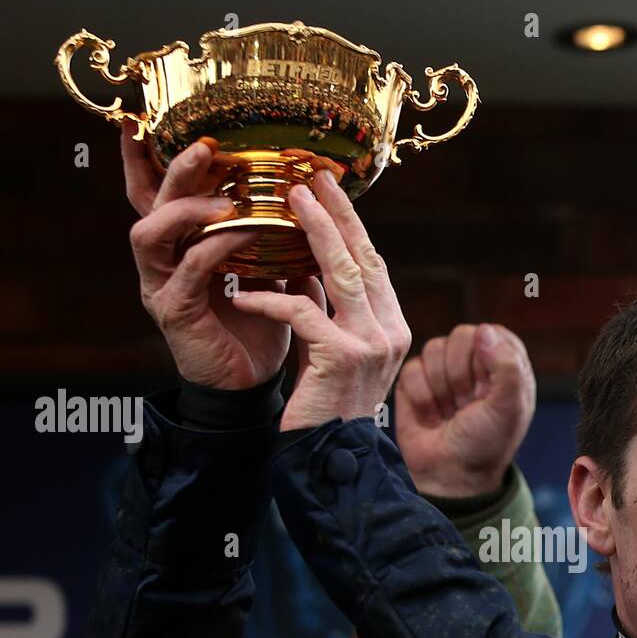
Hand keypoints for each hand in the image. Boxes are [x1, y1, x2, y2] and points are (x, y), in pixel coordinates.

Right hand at [121, 123, 289, 388]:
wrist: (250, 385)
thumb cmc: (256, 326)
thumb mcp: (266, 271)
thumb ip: (268, 235)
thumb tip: (303, 196)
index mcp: (178, 244)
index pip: (155, 191)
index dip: (146, 156)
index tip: (150, 119)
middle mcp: (161, 260)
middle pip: (149, 201)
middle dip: (173, 170)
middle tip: (204, 147)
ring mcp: (160, 285)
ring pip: (150, 232)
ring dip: (186, 208)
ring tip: (224, 198)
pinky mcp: (173, 312)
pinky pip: (188, 270)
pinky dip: (215, 248)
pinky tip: (244, 234)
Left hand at [228, 173, 411, 429]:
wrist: (331, 460)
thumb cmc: (326, 408)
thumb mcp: (330, 352)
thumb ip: (326, 312)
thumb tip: (305, 269)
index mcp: (393, 329)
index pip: (375, 265)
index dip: (353, 226)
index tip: (330, 192)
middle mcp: (390, 331)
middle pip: (364, 257)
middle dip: (338, 213)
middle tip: (312, 177)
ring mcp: (371, 343)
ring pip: (341, 271)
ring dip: (314, 231)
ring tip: (288, 200)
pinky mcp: (343, 356)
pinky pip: (301, 309)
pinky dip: (270, 298)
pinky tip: (243, 294)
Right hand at [395, 324, 535, 496]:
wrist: (449, 474)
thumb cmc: (485, 442)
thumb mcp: (510, 407)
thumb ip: (507, 366)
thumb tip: (483, 330)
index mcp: (504, 362)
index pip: (491, 334)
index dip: (485, 361)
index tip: (487, 391)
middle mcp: (473, 360)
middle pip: (460, 336)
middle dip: (461, 376)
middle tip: (467, 404)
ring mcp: (442, 369)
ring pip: (433, 349)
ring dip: (441, 388)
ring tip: (450, 412)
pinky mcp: (414, 381)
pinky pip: (411, 368)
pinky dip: (421, 396)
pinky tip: (430, 416)